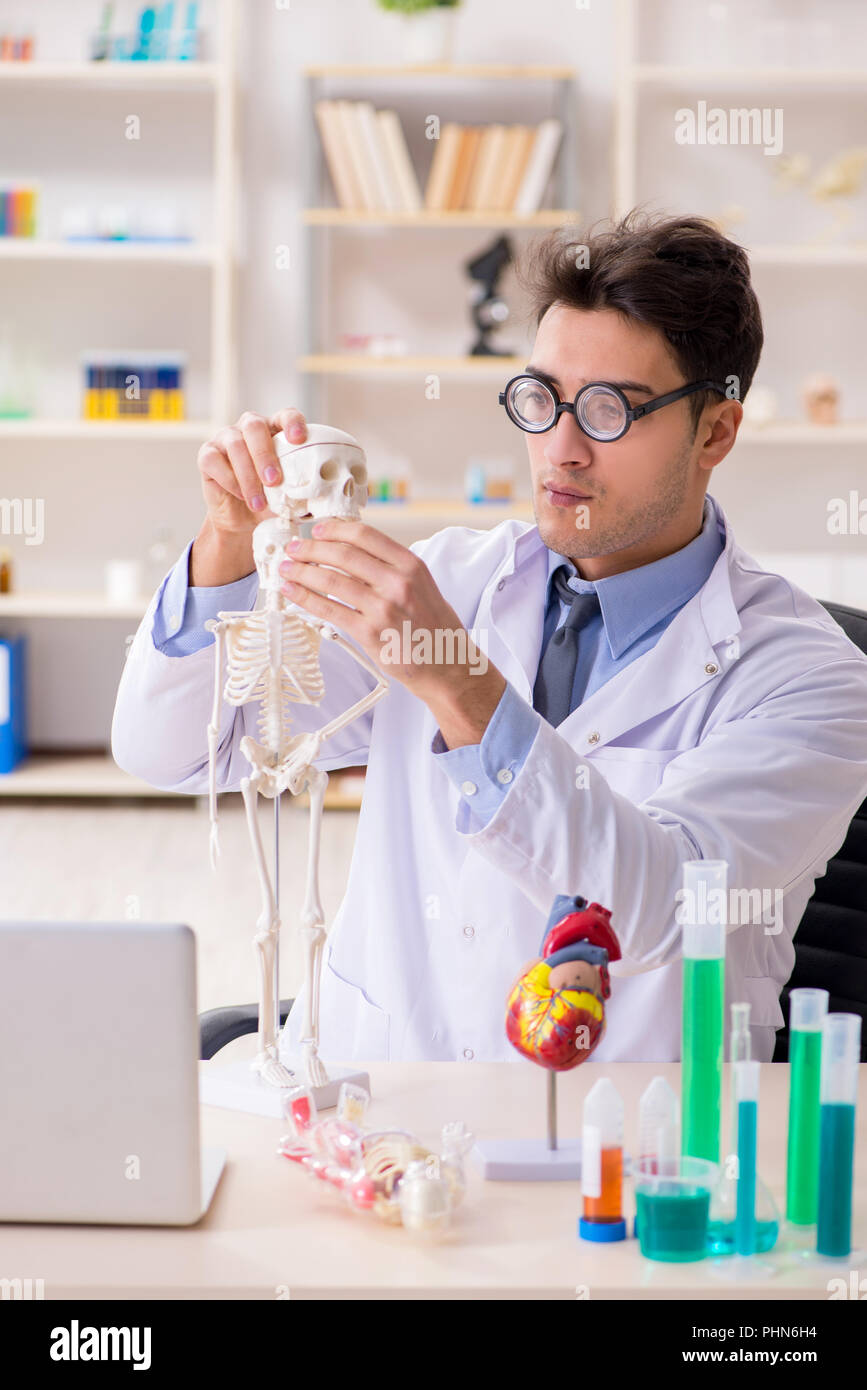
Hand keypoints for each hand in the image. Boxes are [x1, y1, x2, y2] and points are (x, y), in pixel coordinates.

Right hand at [197, 407, 306, 537]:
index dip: (293, 423)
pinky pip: (214, 461)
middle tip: (274, 481)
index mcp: (276, 431)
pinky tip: (241, 496)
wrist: (243, 520)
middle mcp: (250, 429)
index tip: (299, 439)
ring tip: (259, 503)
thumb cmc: (271, 501)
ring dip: (248, 475)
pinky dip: (229, 480)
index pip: (286, 415)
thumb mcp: (290, 495)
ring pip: (235, 444)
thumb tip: (321, 497)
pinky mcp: (208, 455)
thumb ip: (303, 490)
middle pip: (254, 426)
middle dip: (265, 454)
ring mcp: (226, 439)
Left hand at [278, 517, 506, 747]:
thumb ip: (390, 568)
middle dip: (311, 548)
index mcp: (411, 565)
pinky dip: (305, 598)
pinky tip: (292, 592)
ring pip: (331, 581)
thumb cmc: (433, 626)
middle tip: (294, 547)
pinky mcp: (369, 633)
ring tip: (286, 568)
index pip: (365, 535)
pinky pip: (329, 610)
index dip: (335, 529)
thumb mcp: (422, 585)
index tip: (317, 529)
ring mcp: (383, 608)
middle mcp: (398, 583)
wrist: (447, 665)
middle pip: (343, 555)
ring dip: (302, 571)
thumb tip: (348, 553)